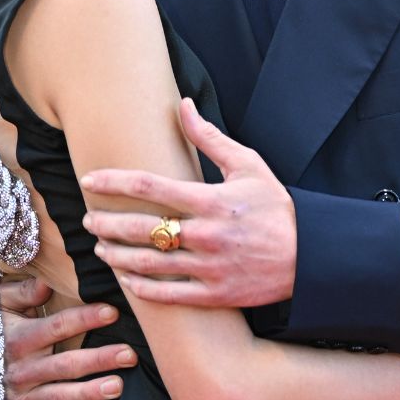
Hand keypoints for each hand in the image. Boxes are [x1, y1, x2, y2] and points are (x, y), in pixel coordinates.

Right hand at [0, 275, 136, 399]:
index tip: (112, 312)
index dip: (84, 319)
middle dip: (99, 359)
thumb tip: (46, 283)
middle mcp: (20, 369)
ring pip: (58, 395)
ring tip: (117, 387)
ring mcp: (20, 395)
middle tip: (129, 355)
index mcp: (19, 339)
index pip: (57, 327)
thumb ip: (23, 291)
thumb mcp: (1, 303)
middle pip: (64, 365)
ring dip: (88, 393)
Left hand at [81, 99, 298, 308]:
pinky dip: (140, 287)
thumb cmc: (277, 209)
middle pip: (139, 228)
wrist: (311, 256)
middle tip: (88, 219)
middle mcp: (208, 234)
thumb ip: (210, 139)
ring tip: (101, 248)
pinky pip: (167, 294)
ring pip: (147, 264)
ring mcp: (210, 267)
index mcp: (213, 201)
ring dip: (116, 255)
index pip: (150, 187)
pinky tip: (126, 277)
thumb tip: (182, 105)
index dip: (113, 182)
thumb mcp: (250, 166)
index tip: (89, 179)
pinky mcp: (215, 295)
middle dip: (105, 223)